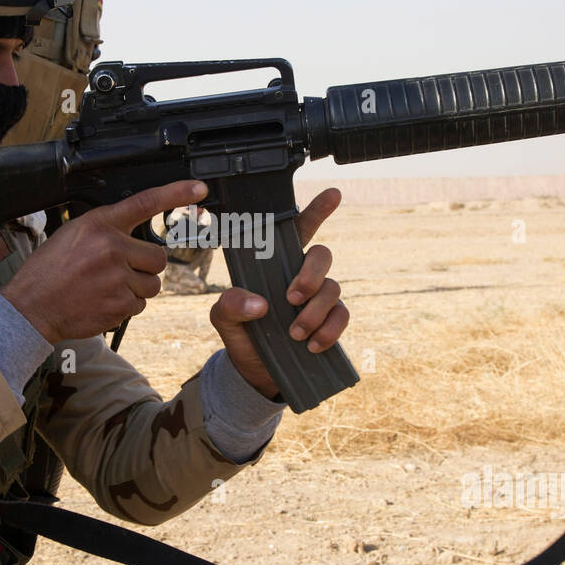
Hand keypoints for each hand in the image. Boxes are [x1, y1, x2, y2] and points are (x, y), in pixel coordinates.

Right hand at [3, 180, 206, 342]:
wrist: (31, 307)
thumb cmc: (49, 271)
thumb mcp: (73, 235)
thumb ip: (106, 231)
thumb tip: (135, 237)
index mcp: (99, 224)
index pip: (144, 202)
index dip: (175, 193)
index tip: (198, 188)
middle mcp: (112, 248)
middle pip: (158, 258)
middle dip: (144, 267)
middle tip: (119, 272)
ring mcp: (118, 278)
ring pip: (153, 284)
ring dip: (136, 288)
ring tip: (106, 288)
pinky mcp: (120, 304)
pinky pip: (140, 305)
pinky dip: (125, 306)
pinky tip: (102, 302)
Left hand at [209, 188, 349, 399]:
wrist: (254, 370)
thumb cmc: (240, 333)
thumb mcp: (223, 318)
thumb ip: (231, 305)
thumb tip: (258, 304)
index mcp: (274, 264)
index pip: (298, 230)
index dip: (317, 210)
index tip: (334, 194)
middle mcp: (300, 275)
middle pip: (322, 256)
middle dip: (310, 274)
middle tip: (291, 297)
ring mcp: (318, 298)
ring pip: (333, 288)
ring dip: (314, 311)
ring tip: (294, 333)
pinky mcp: (330, 321)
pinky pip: (341, 315)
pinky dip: (328, 331)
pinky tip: (311, 345)